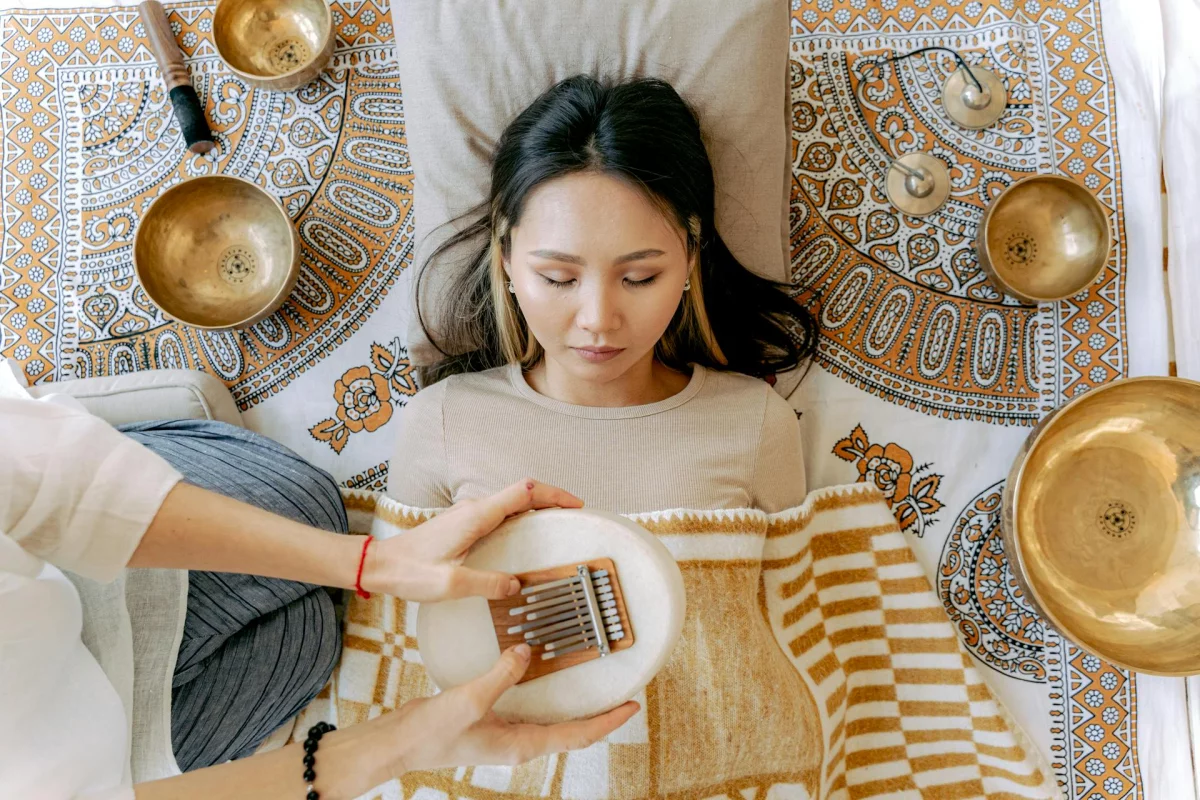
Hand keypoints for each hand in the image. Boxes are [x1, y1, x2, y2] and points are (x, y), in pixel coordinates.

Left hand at [362, 479, 582, 601]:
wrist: (380, 565)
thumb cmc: (410, 572)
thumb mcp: (451, 584)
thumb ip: (487, 584)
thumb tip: (517, 585)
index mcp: (476, 516)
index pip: (524, 492)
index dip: (553, 494)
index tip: (576, 505)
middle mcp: (474, 509)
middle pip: (522, 493)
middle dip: (552, 499)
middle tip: (576, 516)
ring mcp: (468, 515)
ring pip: (511, 502)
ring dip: (537, 507)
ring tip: (558, 524)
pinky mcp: (463, 524)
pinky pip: (500, 513)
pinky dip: (521, 517)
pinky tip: (527, 535)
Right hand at [383, 644, 639, 774]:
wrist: (400, 743)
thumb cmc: (433, 733)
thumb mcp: (471, 700)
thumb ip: (502, 674)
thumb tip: (526, 652)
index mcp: (521, 745)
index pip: (577, 735)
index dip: (607, 721)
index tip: (632, 707)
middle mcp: (519, 742)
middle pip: (572, 731)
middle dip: (599, 716)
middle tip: (623, 697)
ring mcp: (507, 734)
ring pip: (553, 721)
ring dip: (575, 707)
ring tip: (595, 688)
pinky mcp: (493, 722)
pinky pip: (530, 709)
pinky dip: (545, 695)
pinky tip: (544, 678)